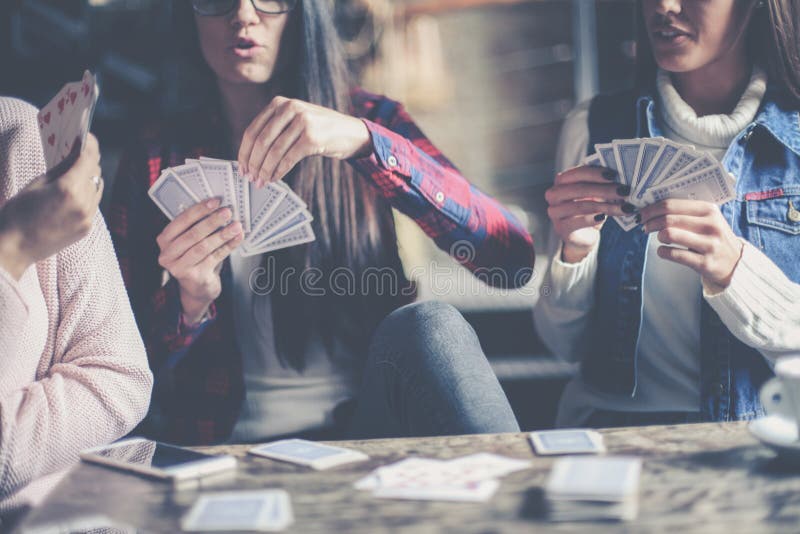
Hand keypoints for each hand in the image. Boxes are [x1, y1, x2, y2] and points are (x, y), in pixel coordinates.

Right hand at [0, 134, 102, 279]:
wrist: (15, 247)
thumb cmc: (18, 213)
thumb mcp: (37, 183)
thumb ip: (60, 168)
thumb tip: (75, 153)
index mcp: (69, 188)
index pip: (88, 159)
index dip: (90, 145)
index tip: (87, 137)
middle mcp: (84, 203)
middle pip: (95, 173)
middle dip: (88, 160)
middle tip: (80, 151)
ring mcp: (88, 217)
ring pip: (97, 189)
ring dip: (90, 178)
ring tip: (77, 172)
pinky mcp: (87, 228)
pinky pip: (93, 205)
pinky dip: (87, 195)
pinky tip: (75, 192)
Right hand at [156, 199, 243, 323]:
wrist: (197, 287)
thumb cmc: (195, 259)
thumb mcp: (191, 241)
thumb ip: (198, 226)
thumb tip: (219, 208)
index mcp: (164, 240)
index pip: (181, 221)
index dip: (199, 210)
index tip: (215, 201)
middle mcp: (167, 254)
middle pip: (193, 234)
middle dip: (212, 221)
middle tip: (227, 212)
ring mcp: (179, 268)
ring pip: (204, 247)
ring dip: (222, 234)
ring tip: (236, 226)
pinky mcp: (194, 277)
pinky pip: (214, 258)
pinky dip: (228, 246)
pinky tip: (237, 238)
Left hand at [237, 96, 371, 186]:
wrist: (350, 132)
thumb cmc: (319, 130)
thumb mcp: (294, 121)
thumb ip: (274, 130)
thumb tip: (250, 157)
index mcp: (280, 103)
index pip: (253, 130)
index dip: (244, 152)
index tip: (241, 168)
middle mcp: (290, 108)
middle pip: (261, 141)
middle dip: (253, 163)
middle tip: (250, 178)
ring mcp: (302, 122)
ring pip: (274, 151)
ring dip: (265, 170)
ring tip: (261, 181)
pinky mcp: (312, 138)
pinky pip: (288, 159)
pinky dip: (279, 171)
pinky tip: (275, 179)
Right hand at [545, 165, 634, 262]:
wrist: (584, 235)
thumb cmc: (590, 209)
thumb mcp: (596, 193)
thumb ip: (601, 183)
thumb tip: (620, 176)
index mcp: (562, 181)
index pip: (576, 173)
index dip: (595, 173)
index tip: (614, 174)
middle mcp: (554, 195)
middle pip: (577, 189)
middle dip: (603, 189)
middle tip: (624, 190)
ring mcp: (555, 212)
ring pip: (579, 206)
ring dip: (604, 206)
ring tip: (624, 207)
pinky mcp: (560, 229)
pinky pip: (576, 223)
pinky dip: (591, 219)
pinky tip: (604, 217)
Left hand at [640, 199, 743, 287]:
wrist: (735, 262)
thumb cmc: (714, 238)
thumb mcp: (707, 219)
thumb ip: (685, 212)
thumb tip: (653, 208)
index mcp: (709, 210)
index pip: (671, 204)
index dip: (651, 209)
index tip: (643, 214)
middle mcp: (710, 225)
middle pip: (668, 219)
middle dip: (650, 223)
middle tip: (645, 226)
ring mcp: (709, 244)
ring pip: (669, 234)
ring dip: (658, 236)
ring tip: (660, 238)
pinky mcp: (704, 263)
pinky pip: (674, 254)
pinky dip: (662, 252)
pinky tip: (664, 251)